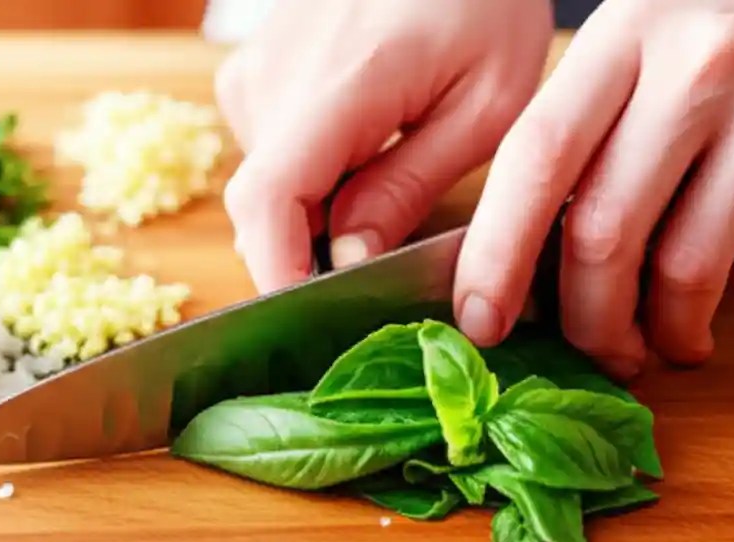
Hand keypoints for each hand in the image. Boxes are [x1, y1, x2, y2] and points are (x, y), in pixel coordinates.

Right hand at [216, 0, 553, 290]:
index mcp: (339, 85)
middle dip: (311, 251)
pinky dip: (308, 175)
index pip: (268, 201)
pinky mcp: (249, 71)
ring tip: (387, 178)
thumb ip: (407, 187)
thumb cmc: (481, 3)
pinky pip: (267, 153)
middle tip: (384, 260)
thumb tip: (345, 259)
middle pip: (265, 208)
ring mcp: (253, 72)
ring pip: (266, 185)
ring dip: (314, 211)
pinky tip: (363, 147)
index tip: (311, 319)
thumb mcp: (484, 105)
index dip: (278, 273)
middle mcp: (273, 79)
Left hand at [454, 0, 733, 376]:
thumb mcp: (630, 42)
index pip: (535, 160)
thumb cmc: (707, 27)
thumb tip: (512, 262)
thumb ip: (577, 130)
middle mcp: (695, 66)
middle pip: (604, 232)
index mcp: (620, 37)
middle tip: (596, 351)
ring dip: (670, 330)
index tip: (479, 323)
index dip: (496, 255)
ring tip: (669, 342)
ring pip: (689, 268)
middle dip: (589, 321)